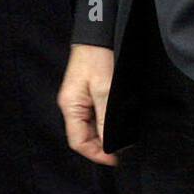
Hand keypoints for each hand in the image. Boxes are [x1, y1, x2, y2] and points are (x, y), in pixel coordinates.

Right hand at [58, 44, 117, 166]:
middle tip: (123, 148)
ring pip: (89, 128)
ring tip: (123, 137)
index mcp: (70, 107)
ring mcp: (78, 100)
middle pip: (83, 137)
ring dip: (104, 135)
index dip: (96, 154)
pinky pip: (94, 117)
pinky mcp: (86, 94)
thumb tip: (110, 144)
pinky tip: (117, 123)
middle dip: (102, 146)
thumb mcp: (105, 91)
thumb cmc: (98, 59)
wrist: (97, 35)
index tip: (116, 159)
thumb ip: (105, 120)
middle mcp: (71, 106)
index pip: (78, 142)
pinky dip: (105, 123)